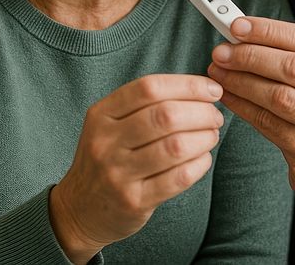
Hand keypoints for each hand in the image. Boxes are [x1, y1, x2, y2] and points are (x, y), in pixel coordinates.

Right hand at [49, 74, 224, 262]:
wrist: (79, 210)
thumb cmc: (107, 157)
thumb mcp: (110, 123)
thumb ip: (146, 104)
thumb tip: (202, 88)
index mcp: (101, 114)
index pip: (150, 88)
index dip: (187, 85)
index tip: (212, 89)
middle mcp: (105, 142)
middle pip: (165, 116)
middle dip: (201, 112)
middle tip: (215, 116)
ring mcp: (117, 174)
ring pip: (175, 146)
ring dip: (204, 137)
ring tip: (212, 135)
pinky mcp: (134, 202)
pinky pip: (178, 178)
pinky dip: (199, 164)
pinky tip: (203, 158)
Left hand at [207, 17, 294, 211]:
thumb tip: (249, 37)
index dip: (268, 30)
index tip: (237, 25)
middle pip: (292, 66)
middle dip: (250, 55)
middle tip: (222, 51)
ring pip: (278, 96)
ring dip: (242, 81)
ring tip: (218, 72)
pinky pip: (268, 123)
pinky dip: (243, 107)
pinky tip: (228, 97)